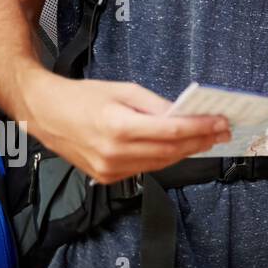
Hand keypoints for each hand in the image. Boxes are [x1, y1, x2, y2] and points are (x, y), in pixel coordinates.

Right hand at [26, 71, 230, 183]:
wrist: (45, 114)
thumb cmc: (82, 97)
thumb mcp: (123, 90)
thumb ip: (156, 105)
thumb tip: (184, 114)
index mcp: (118, 127)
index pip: (171, 131)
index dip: (200, 127)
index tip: (220, 122)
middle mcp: (114, 153)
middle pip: (170, 150)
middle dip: (200, 140)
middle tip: (222, 132)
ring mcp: (109, 169)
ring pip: (161, 163)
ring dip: (187, 151)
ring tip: (207, 139)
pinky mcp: (107, 177)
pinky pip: (145, 168)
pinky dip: (165, 157)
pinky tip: (179, 147)